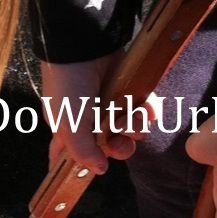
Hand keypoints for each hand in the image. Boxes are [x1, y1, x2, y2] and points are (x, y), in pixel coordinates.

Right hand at [39, 55, 141, 172]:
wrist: (85, 47)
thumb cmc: (68, 87)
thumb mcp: (69, 125)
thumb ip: (83, 153)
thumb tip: (100, 169)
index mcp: (70, 130)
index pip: (74, 155)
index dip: (83, 165)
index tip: (92, 169)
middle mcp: (92, 121)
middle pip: (113, 148)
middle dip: (119, 148)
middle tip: (118, 141)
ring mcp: (113, 106)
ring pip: (133, 131)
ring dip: (133, 127)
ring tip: (127, 116)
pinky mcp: (131, 92)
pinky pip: (146, 112)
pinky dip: (148, 111)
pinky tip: (143, 107)